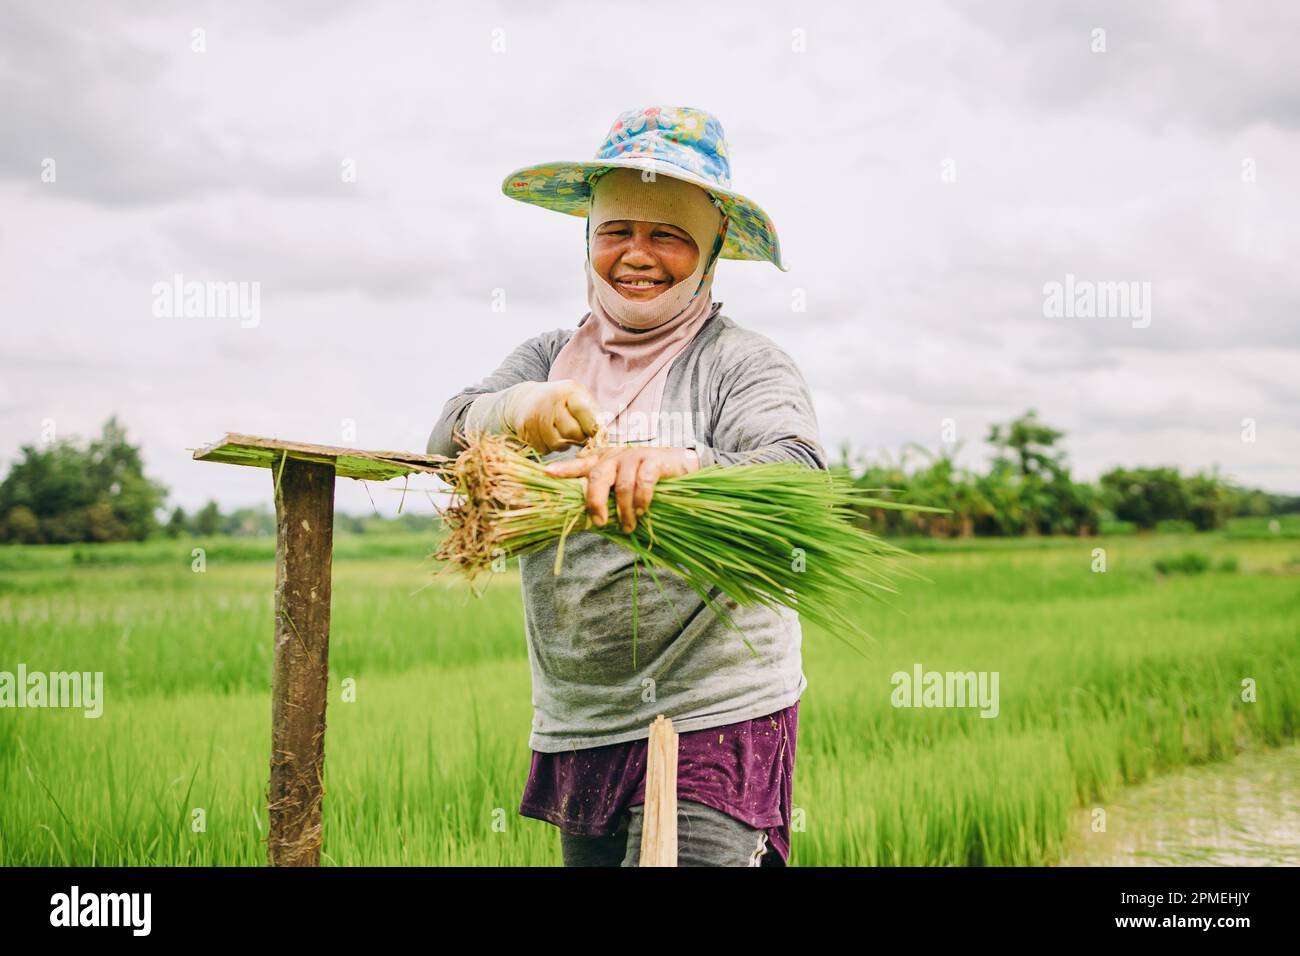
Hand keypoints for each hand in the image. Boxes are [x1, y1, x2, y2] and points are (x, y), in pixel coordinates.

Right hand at [501, 380, 599, 454]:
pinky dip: (548, 447)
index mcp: (569, 392)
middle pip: (572, 432)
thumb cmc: (560, 401)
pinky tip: (546, 436)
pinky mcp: (526, 428)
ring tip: (560, 433)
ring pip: (558, 444)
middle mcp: (551, 401)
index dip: (592, 427)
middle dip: (578, 438)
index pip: (584, 412)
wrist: (524, 399)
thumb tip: (604, 436)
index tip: (595, 434)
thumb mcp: (578, 398)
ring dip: (563, 444)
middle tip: (576, 433)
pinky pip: (544, 449)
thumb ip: (593, 414)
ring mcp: (536, 414)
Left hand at [543, 446, 699, 532]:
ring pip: (621, 484)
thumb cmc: (650, 480)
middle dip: (595, 502)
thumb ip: (610, 496)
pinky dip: (641, 499)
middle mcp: (617, 456)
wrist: (684, 466)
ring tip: (629, 525)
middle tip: (599, 522)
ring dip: (624, 509)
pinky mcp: (654, 460)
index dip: (564, 469)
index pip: (581, 465)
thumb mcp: (626, 487)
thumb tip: (594, 520)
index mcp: (606, 462)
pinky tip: (643, 510)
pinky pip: (643, 482)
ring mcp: (635, 456)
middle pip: (597, 476)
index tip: (546, 473)